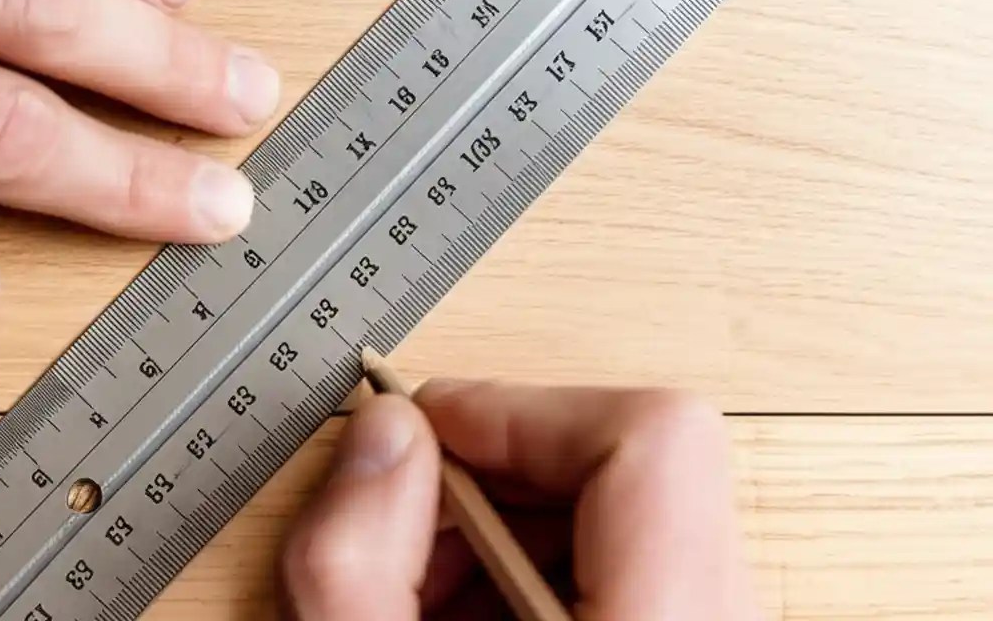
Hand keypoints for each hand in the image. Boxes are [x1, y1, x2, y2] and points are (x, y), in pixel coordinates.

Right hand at [279, 381, 762, 619]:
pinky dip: (531, 573)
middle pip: (634, 464)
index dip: (522, 409)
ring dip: (506, 530)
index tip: (429, 428)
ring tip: (423, 597)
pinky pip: (630, 564)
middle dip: (494, 476)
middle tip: (405, 526)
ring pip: (628, 515)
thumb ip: (357, 564)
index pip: (653, 436)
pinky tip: (462, 620)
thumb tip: (383, 437)